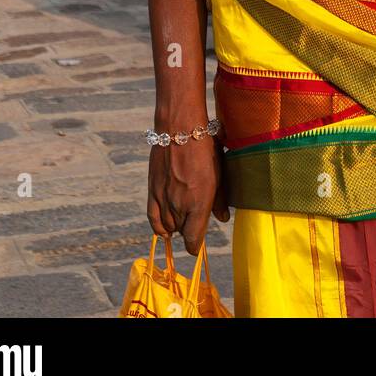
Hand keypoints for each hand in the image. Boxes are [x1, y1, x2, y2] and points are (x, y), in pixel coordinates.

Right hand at [147, 137, 230, 254]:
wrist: (179, 128)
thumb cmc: (205, 148)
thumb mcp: (219, 173)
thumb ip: (220, 200)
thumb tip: (223, 218)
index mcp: (199, 202)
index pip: (194, 239)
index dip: (196, 246)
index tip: (197, 247)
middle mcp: (180, 204)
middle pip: (182, 232)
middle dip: (189, 230)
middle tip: (195, 219)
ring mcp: (164, 199)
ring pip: (169, 226)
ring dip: (176, 225)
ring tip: (183, 217)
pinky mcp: (152, 191)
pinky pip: (153, 219)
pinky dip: (159, 226)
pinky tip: (164, 228)